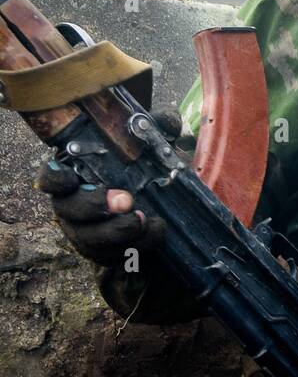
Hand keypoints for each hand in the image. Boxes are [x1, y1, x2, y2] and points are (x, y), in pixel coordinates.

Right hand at [34, 107, 181, 262]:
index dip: (54, 179)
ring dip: (116, 230)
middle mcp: (71, 206)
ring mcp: (84, 232)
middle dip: (95, 206)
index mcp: (73, 177)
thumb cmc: (136, 172)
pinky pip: (113, 255)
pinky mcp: (103, 253)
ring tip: (142, 219)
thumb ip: (152, 130)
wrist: (150, 209)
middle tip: (126, 200)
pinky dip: (137, 245)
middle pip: (69, 209)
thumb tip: (167, 121)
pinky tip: (155, 230)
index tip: (70, 178)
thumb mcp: (144, 148)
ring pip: (90, 237)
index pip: (50, 177)